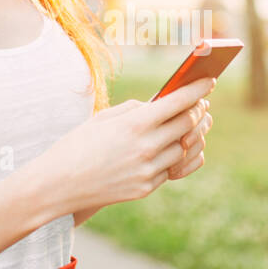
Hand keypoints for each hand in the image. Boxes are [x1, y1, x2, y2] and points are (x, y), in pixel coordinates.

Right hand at [38, 77, 216, 213]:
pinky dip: (179, 157)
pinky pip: (172, 169)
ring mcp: (148, 171)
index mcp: (135, 124)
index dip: (197, 89)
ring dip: (192, 135)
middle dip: (198, 111)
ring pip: (185, 149)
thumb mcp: (103, 118)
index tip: (209, 80)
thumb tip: (160, 105)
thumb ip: (135, 109)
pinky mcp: (145, 188)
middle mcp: (146, 148)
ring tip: (194, 125)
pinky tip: (181, 148)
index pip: (178, 102)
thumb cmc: (77, 145)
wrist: (58, 185)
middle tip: (201, 103)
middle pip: (188, 125)